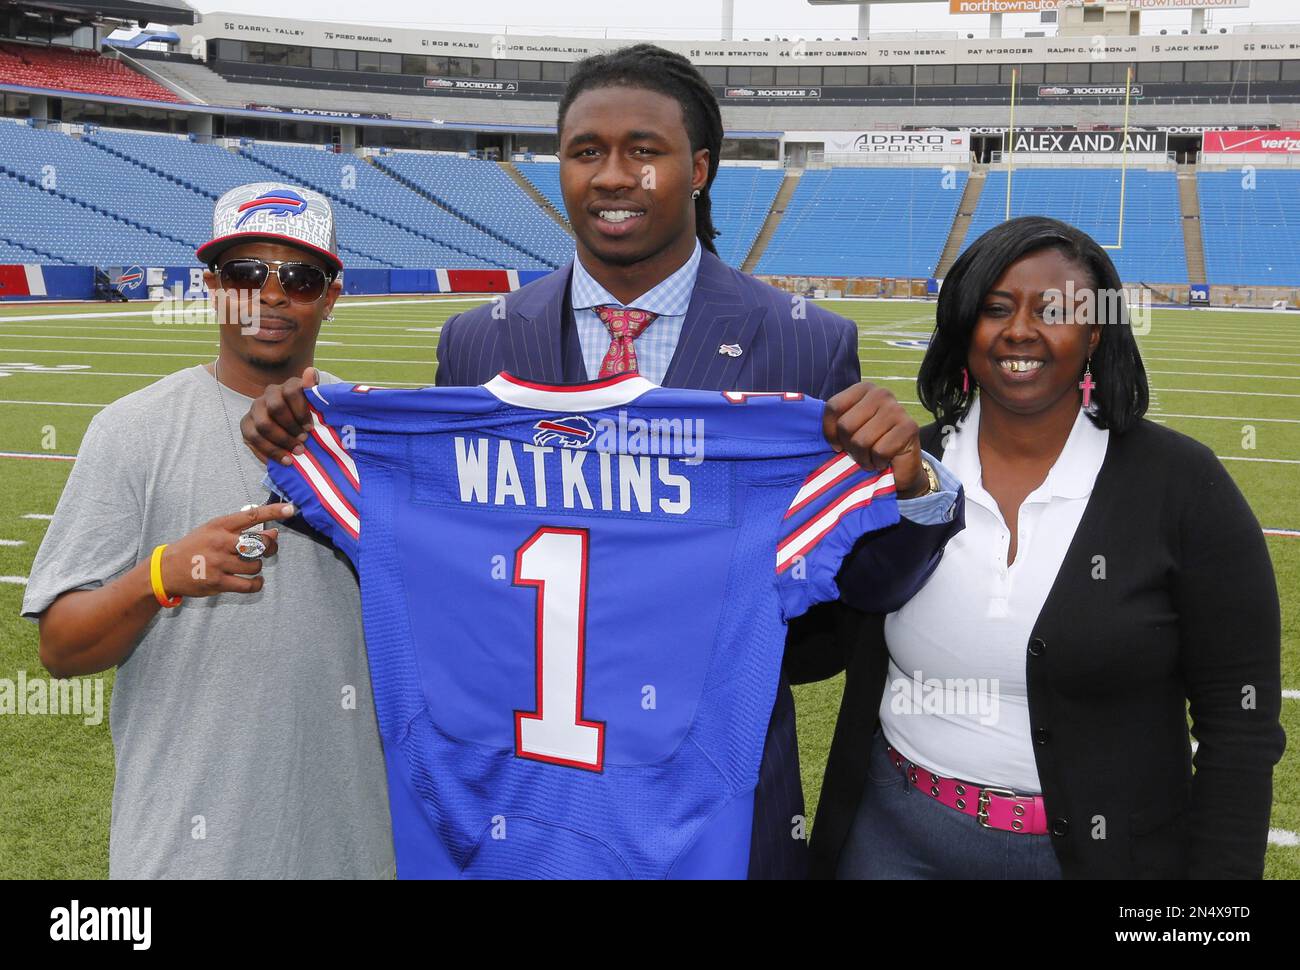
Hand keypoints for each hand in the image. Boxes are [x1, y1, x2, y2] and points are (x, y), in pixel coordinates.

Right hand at [159, 504, 293, 597]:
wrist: (166, 569)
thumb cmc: (195, 547)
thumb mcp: (212, 530)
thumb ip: (241, 530)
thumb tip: (273, 532)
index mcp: (219, 526)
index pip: (251, 515)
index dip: (273, 512)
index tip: (290, 509)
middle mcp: (220, 542)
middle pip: (259, 543)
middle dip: (271, 546)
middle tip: (269, 548)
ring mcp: (219, 563)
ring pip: (255, 565)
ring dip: (257, 566)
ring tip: (249, 566)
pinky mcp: (218, 582)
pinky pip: (249, 584)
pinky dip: (257, 583)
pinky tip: (256, 581)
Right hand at [240, 367, 317, 465]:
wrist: (294, 427)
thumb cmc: (309, 417)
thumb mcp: (317, 405)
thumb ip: (314, 390)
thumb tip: (310, 372)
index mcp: (288, 386)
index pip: (291, 391)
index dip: (301, 410)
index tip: (310, 428)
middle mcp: (269, 394)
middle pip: (276, 408)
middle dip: (290, 428)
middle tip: (303, 442)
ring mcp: (255, 409)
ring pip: (263, 425)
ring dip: (280, 442)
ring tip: (295, 454)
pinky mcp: (246, 425)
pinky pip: (252, 439)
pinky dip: (269, 452)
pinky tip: (283, 460)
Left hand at [822, 381, 926, 498]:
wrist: (899, 469)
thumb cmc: (868, 448)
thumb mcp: (847, 431)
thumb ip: (834, 422)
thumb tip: (799, 416)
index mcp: (864, 389)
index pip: (833, 407)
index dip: (830, 432)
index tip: (837, 444)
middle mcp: (881, 394)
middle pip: (845, 425)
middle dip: (849, 447)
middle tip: (859, 453)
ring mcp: (897, 409)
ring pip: (861, 440)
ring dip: (863, 458)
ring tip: (871, 458)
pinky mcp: (909, 427)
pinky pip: (879, 451)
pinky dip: (878, 462)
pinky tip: (885, 460)